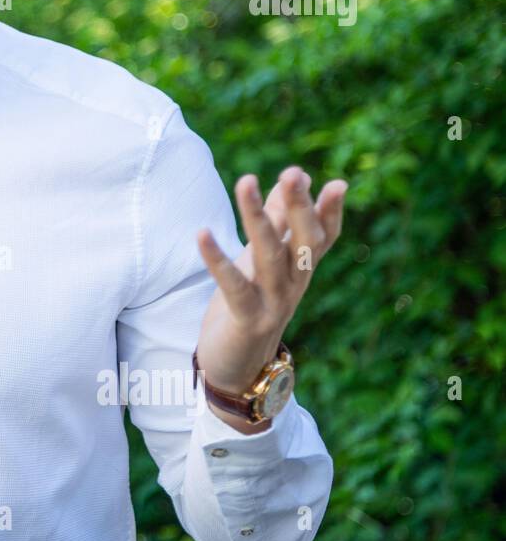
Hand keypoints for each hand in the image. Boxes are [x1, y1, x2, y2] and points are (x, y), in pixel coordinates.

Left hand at [195, 165, 347, 396]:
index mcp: (300, 269)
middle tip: (293, 172)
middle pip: (303, 242)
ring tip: (246, 181)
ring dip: (258, 217)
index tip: (338, 183)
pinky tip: (202, 233)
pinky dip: (217, 259)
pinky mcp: (247, 318)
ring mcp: (273, 303)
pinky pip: (233, 285)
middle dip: (299, 206)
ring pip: (269, 255)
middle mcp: (294, 284)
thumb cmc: (252, 305)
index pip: (323, 237)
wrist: (237, 368)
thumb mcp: (265, 261)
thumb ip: (277, 223)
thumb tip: (289, 180)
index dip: (331, 212)